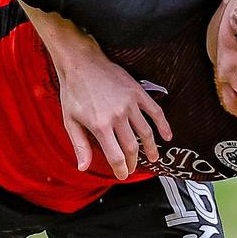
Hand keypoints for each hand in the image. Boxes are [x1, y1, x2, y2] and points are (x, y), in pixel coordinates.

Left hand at [38, 36, 170, 178]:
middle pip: (131, 147)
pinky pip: (155, 112)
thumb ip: (80, 145)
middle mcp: (118, 116)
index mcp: (100, 125)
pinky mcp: (137, 92)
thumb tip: (83, 167)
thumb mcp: (69, 121)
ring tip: (153, 157)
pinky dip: (164, 125)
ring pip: (145, 133)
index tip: (122, 175)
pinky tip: (167, 136)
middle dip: (134, 161)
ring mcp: (130, 104)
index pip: (116, 156)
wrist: (81, 62)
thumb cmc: (73, 91)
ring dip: (151, 148)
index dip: (121, 169)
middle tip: (133, 168)